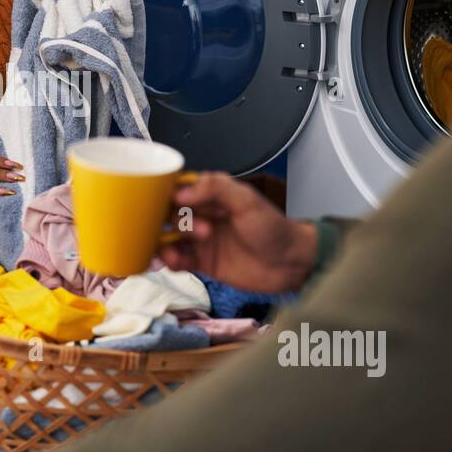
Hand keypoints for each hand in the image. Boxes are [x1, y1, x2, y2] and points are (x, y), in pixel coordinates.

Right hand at [157, 171, 317, 292]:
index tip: (160, 200)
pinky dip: (169, 260)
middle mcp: (202, 215)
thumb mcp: (247, 201)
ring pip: (169, 237)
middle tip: (201, 231)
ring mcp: (200, 240)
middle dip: (174, 221)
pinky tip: (173, 261)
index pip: (178, 188)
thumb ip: (216, 189)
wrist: (290, 264)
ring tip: (174, 249)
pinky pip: (177, 260)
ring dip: (164, 242)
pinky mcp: (202, 263)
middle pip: (169, 213)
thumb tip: (181, 192)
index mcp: (212, 195)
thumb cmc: (274, 228)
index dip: (165, 193)